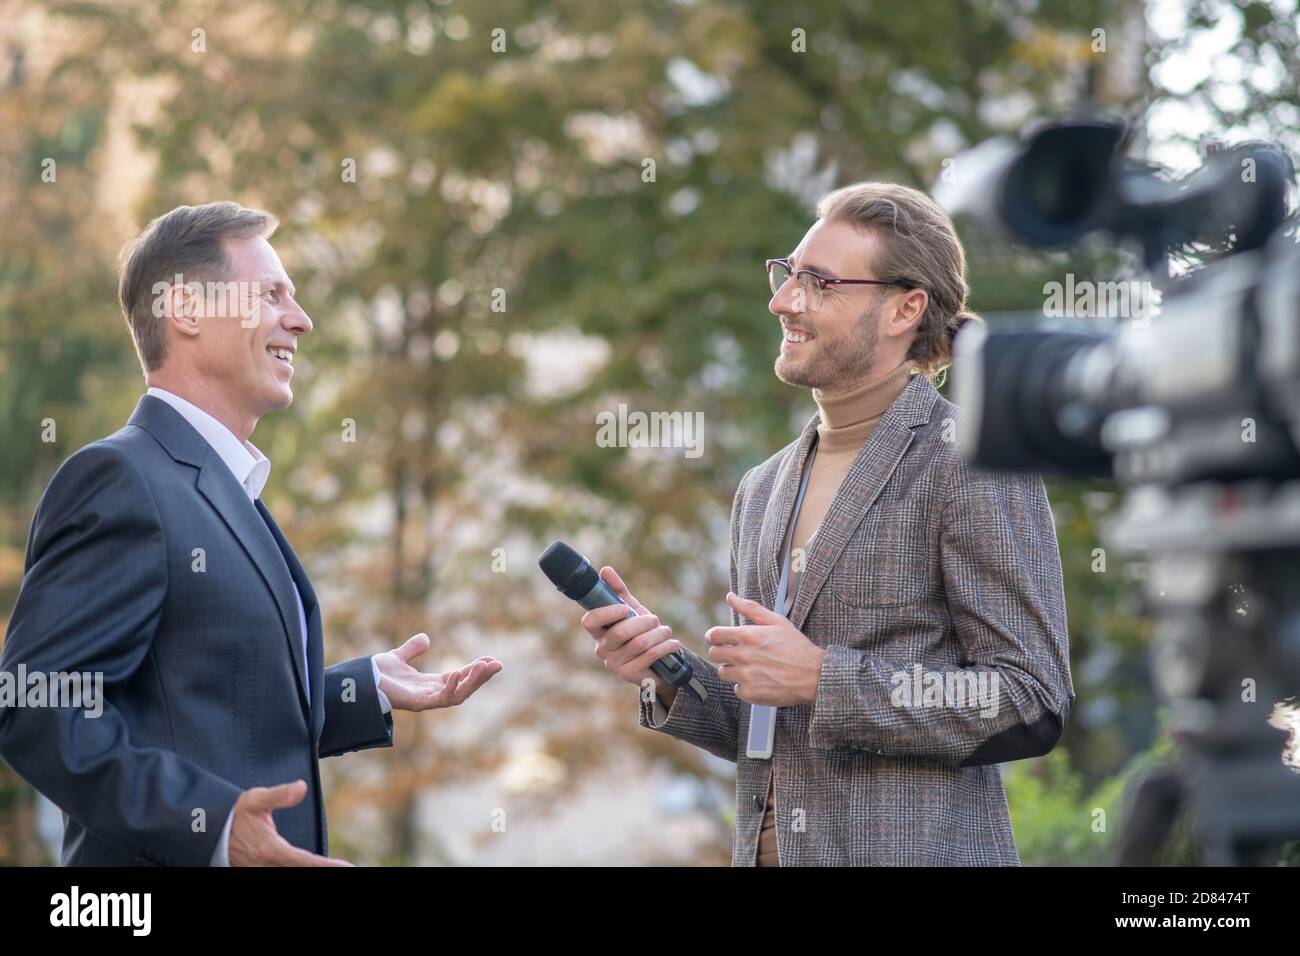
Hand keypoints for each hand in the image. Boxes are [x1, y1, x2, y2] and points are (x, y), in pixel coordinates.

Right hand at [228, 780, 352, 866]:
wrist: (208, 832)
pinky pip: (281, 872)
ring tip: (334, 868)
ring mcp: (261, 871)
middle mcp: (267, 865)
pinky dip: (298, 870)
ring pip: (291, 874)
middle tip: (347, 869)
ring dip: (311, 871)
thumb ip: (279, 795)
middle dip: (322, 870)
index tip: (346, 867)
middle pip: (301, 872)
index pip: (305, 860)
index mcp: (270, 849)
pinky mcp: (258, 871)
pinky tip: (311, 867)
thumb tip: (301, 787)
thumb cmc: (234, 815)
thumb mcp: (255, 800)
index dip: (326, 865)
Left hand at [373, 633, 501, 711]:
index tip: (491, 659)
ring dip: (472, 682)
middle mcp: (431, 695)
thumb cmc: (375, 674)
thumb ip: (412, 649)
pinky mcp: (417, 704)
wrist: (358, 680)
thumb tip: (425, 638)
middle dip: (481, 678)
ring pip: (458, 696)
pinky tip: (458, 672)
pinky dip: (451, 687)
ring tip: (484, 667)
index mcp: (430, 685)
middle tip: (498, 664)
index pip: (460, 678)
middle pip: (464, 688)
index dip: (475, 670)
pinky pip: (440, 699)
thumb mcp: (398, 656)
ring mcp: (426, 701)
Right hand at [581, 566, 681, 700]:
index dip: (607, 613)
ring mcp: (614, 664)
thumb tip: (605, 570)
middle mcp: (602, 648)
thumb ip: (617, 590)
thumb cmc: (639, 631)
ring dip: (657, 634)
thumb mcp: (630, 609)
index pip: (589, 621)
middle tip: (655, 619)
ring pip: (638, 644)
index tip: (625, 608)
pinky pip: (649, 657)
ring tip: (666, 631)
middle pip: (619, 633)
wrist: (656, 661)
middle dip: (643, 623)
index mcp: (598, 631)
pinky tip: (673, 644)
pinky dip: (664, 647)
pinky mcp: (628, 675)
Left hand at [705, 592, 824, 705]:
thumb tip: (730, 596)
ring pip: (723, 672)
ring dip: (733, 670)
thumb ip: (750, 608)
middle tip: (737, 654)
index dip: (715, 637)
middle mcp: (743, 655)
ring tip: (751, 667)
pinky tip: (759, 680)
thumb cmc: (796, 646)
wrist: (813, 674)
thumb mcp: (776, 621)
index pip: (713, 635)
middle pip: (714, 654)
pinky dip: (745, 686)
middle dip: (722, 653)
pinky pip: (736, 689)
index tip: (721, 640)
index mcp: (747, 635)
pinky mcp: (750, 693)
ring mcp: (745, 675)